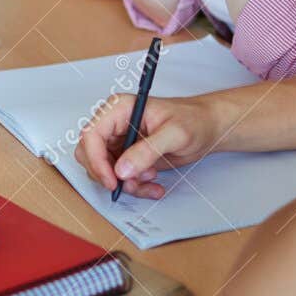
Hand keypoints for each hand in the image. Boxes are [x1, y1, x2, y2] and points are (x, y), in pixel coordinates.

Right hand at [74, 93, 226, 199]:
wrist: (206, 128)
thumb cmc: (193, 120)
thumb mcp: (173, 135)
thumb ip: (146, 151)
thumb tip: (122, 170)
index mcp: (119, 109)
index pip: (91, 135)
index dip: (96, 160)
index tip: (112, 180)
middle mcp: (114, 124)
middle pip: (90, 154)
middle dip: (108, 174)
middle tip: (130, 184)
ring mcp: (119, 141)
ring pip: (104, 170)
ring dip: (126, 183)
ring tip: (151, 180)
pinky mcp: (127, 157)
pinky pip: (120, 178)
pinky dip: (135, 186)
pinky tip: (153, 184)